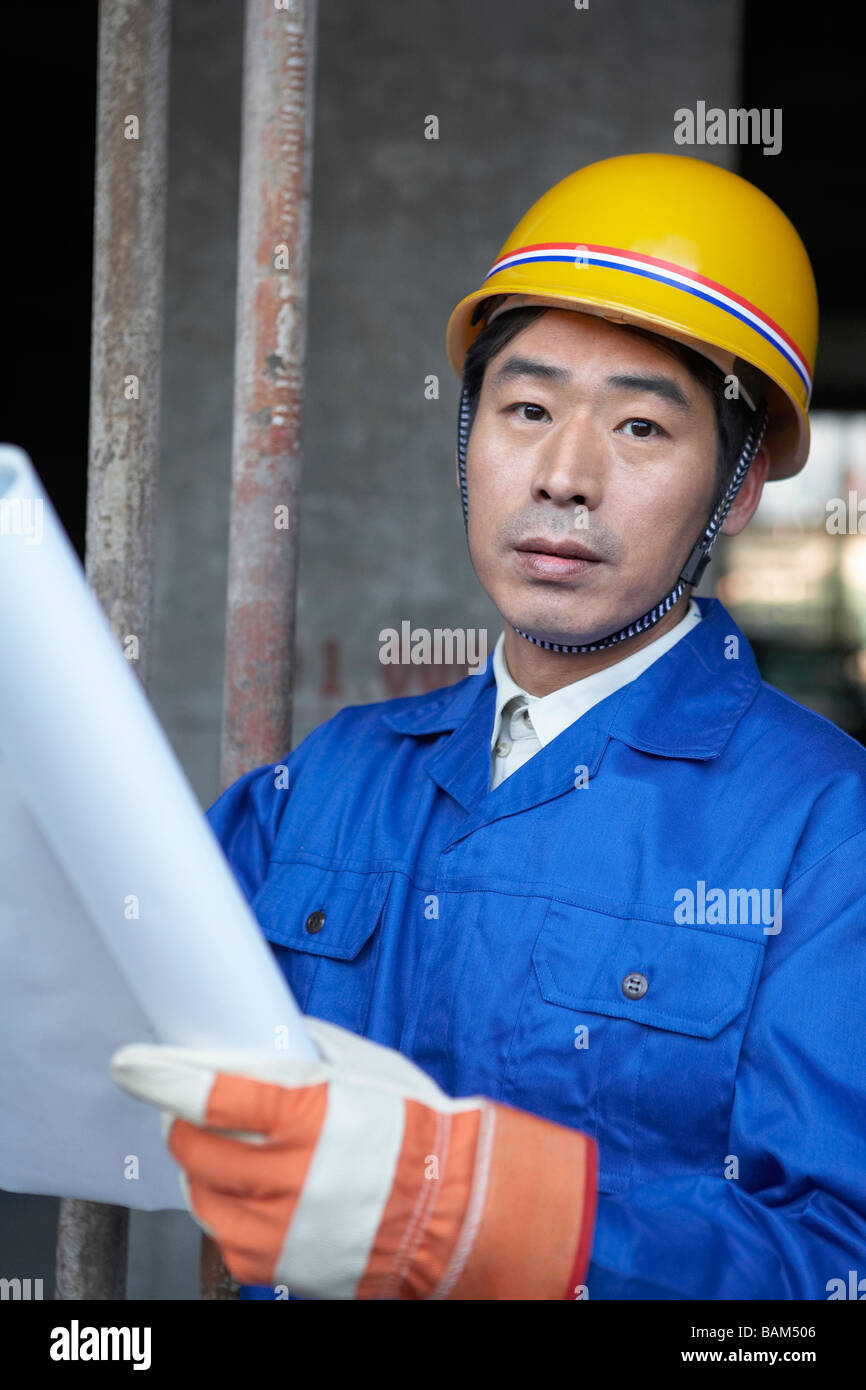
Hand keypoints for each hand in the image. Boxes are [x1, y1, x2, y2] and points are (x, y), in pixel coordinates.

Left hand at [111, 1019, 596, 1299]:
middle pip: (193, 1148)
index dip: (160, 1077)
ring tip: (216, 1151)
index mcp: (309, 1117)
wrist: (453, 1207)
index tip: (131, 1064)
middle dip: (178, 1122)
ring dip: (198, 1169)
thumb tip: (260, 1033)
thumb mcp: (366, 1071)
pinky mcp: (282, 1266)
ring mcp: (283, 1229)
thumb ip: (307, 1054)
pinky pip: (225, 1239)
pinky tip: (244, 1192)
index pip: (211, 1095)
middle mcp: (289, 1176)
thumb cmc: (414, 1131)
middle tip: (183, 1109)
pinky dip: (224, 1211)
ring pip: (201, 1197)